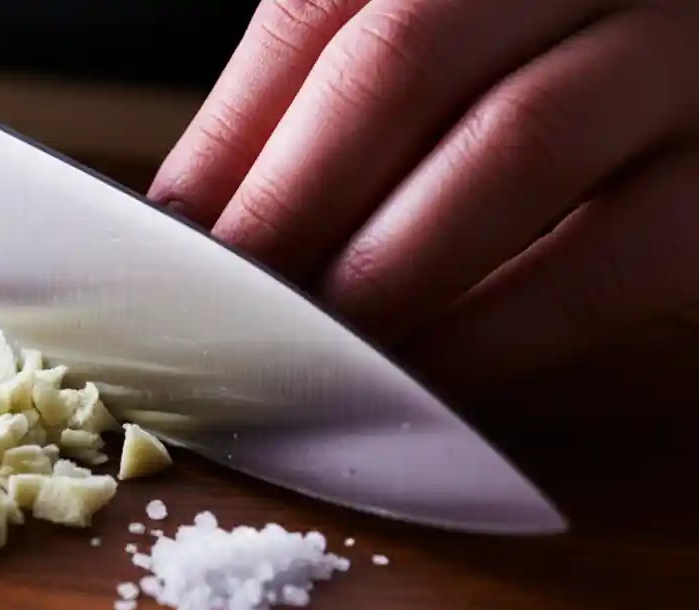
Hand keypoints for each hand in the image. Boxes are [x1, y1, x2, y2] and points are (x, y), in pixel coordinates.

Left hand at [149, 0, 698, 387]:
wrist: (685, 46)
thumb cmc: (531, 57)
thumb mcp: (428, 36)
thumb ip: (324, 97)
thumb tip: (198, 219)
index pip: (315, 17)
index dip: (227, 143)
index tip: (166, 247)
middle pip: (396, 67)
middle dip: (289, 211)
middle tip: (223, 317)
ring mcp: (670, 54)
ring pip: (510, 151)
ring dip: (385, 272)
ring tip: (310, 352)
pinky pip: (612, 259)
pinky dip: (502, 329)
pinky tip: (429, 371)